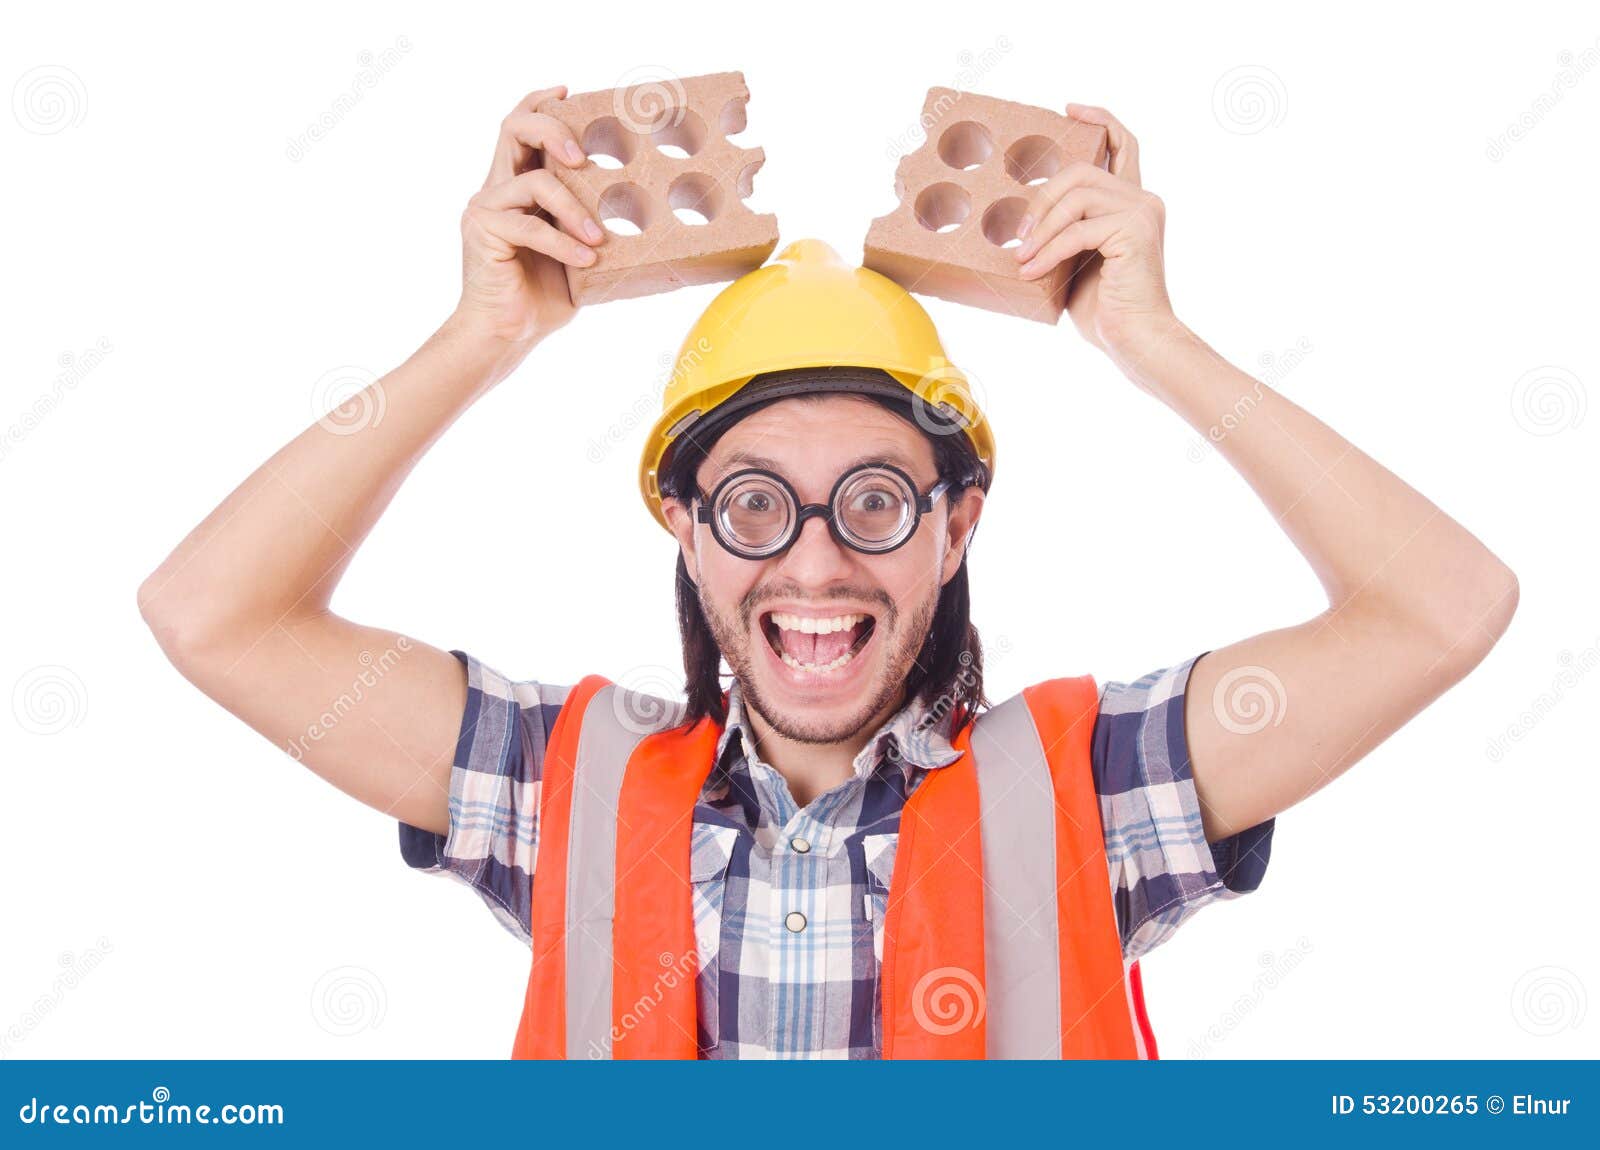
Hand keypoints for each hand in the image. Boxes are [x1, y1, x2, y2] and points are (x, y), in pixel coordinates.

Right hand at [452, 85, 605, 350]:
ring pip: (533, 180)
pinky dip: (561, 241)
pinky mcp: (482, 230)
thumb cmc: (544, 298)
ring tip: (598, 238)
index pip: (522, 128)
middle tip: (584, 158)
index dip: (541, 103)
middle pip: (513, 128)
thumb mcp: (582, 257)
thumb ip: (598, 231)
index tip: (568, 91)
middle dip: (553, 130)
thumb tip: (662, 236)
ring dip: (573, 207)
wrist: (507, 335)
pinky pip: (529, 224)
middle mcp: (497, 189)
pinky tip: (584, 260)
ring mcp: (486, 207)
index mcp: (518, 187)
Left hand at [1012, 104, 1179, 374]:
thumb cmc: (1106, 310)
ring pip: (1077, 196)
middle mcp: (1143, 199)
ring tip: (1023, 257)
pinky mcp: (1135, 231)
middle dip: (1042, 199)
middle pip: (1082, 170)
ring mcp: (1142, 212)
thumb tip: (1023, 224)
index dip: (1098, 119)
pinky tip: (1032, 271)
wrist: (1136, 340)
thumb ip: (1065, 231)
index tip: (1068, 110)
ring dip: (1042, 228)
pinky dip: (1049, 251)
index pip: (1123, 143)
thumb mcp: (1076, 261)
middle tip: (1020, 234)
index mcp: (1132, 202)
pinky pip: (1078, 230)